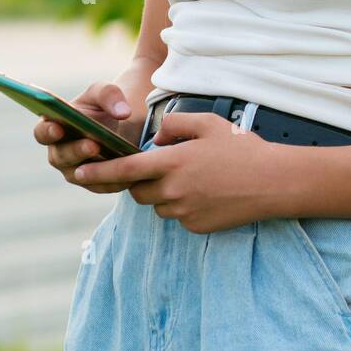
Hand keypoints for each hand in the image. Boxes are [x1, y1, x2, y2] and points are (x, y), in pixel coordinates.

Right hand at [34, 81, 142, 193]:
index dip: (47, 132)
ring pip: (80, 175)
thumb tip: (122, 112)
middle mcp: (59, 152)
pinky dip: (113, 181)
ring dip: (94, 170)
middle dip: (76, 151)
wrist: (123, 124)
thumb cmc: (104, 105)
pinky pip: (101, 186)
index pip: (42, 132)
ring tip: (111, 160)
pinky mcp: (93, 183)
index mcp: (54, 126)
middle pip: (60, 156)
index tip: (58, 127)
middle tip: (93, 145)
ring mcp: (74, 170)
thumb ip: (109, 95)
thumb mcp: (105, 92)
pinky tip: (128, 175)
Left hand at [70, 110, 288, 231]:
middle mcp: (173, 191)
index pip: (124, 170)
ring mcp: (184, 212)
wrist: (272, 182)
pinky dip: (181, 205)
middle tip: (161, 166)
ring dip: (162, 193)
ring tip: (193, 177)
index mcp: (172, 163)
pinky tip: (206, 192)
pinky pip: (176, 216)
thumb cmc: (241, 148)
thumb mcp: (209, 124)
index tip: (78, 172)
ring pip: (157, 205)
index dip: (98, 171)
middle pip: (137, 191)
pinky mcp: (195, 227)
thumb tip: (156, 136)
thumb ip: (175, 125)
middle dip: (140, 180)